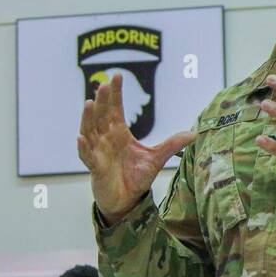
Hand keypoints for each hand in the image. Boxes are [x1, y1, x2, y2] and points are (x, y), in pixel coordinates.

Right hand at [77, 73, 195, 224]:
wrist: (126, 200)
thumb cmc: (136, 177)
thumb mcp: (156, 158)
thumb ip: (172, 145)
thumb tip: (194, 134)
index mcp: (119, 133)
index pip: (115, 109)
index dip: (116, 93)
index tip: (117, 76)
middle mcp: (106, 138)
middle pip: (102, 115)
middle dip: (103, 100)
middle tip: (105, 84)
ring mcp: (98, 151)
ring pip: (90, 130)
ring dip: (88, 117)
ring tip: (89, 103)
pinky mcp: (95, 167)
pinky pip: (86, 155)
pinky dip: (83, 147)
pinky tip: (81, 137)